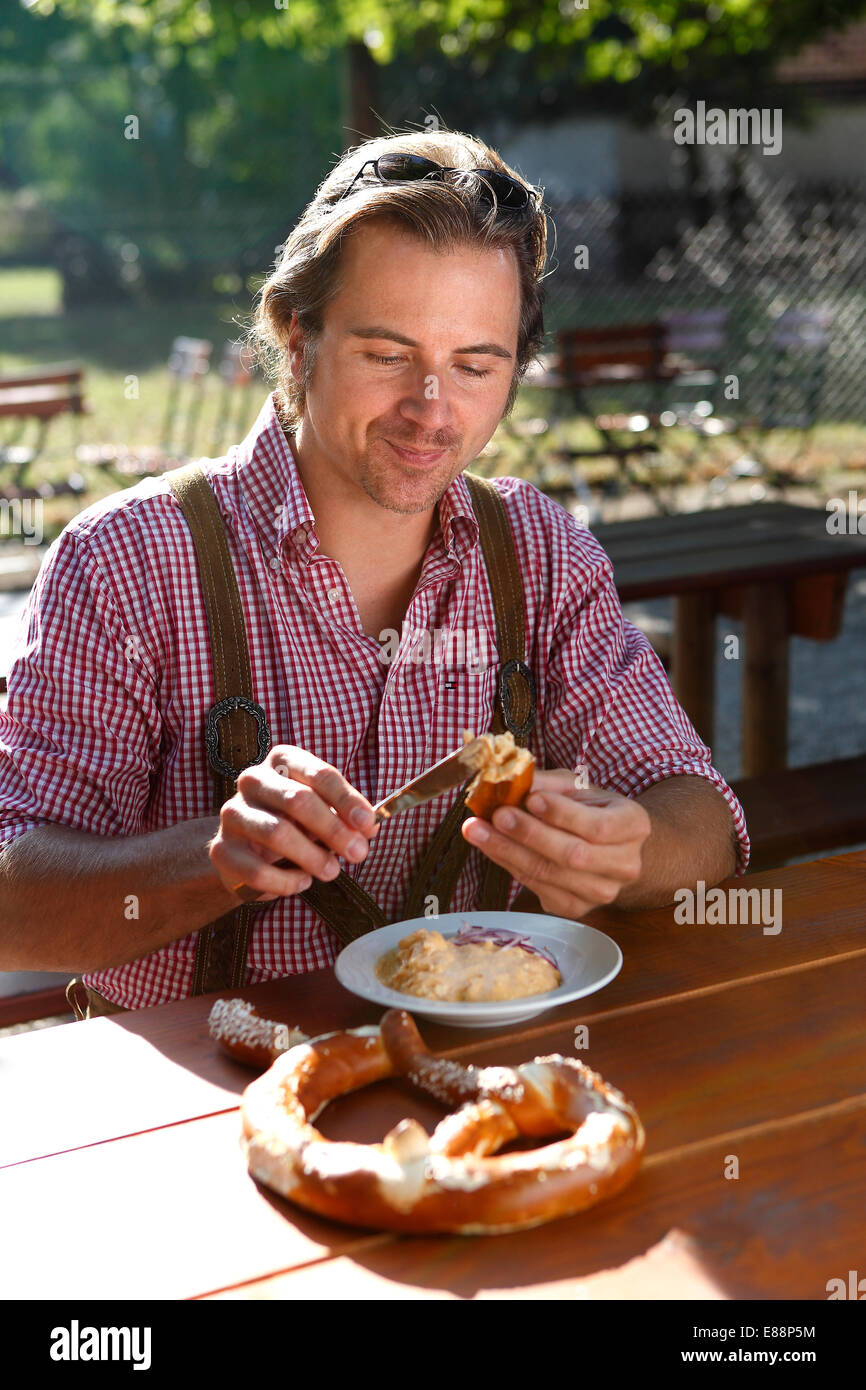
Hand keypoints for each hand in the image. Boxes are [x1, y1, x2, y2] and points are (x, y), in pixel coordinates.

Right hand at [209, 746, 379, 903]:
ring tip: (331, 871)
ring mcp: (233, 813)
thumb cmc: (292, 823)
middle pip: (298, 800)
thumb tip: (369, 827)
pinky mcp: (221, 850)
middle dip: (334, 830)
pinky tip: (302, 882)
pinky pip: (258, 870)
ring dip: (312, 857)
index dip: (347, 800)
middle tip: (358, 854)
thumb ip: (346, 817)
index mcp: (282, 760)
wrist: (245, 852)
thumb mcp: (322, 813)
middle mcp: (253, 780)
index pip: (319, 773)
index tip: (367, 824)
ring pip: (277, 833)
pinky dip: (287, 881)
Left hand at [461, 768, 649, 920]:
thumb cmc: (590, 811)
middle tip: (496, 815)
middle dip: (529, 834)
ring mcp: (602, 892)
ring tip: (477, 830)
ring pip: (550, 874)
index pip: (599, 826)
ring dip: (508, 851)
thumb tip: (513, 780)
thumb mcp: (577, 788)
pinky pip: (538, 888)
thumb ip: (548, 783)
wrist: (608, 849)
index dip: (563, 815)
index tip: (531, 799)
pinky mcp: (576, 909)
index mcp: (634, 826)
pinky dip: (510, 866)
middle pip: (573, 855)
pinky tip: (492, 847)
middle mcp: (625, 865)